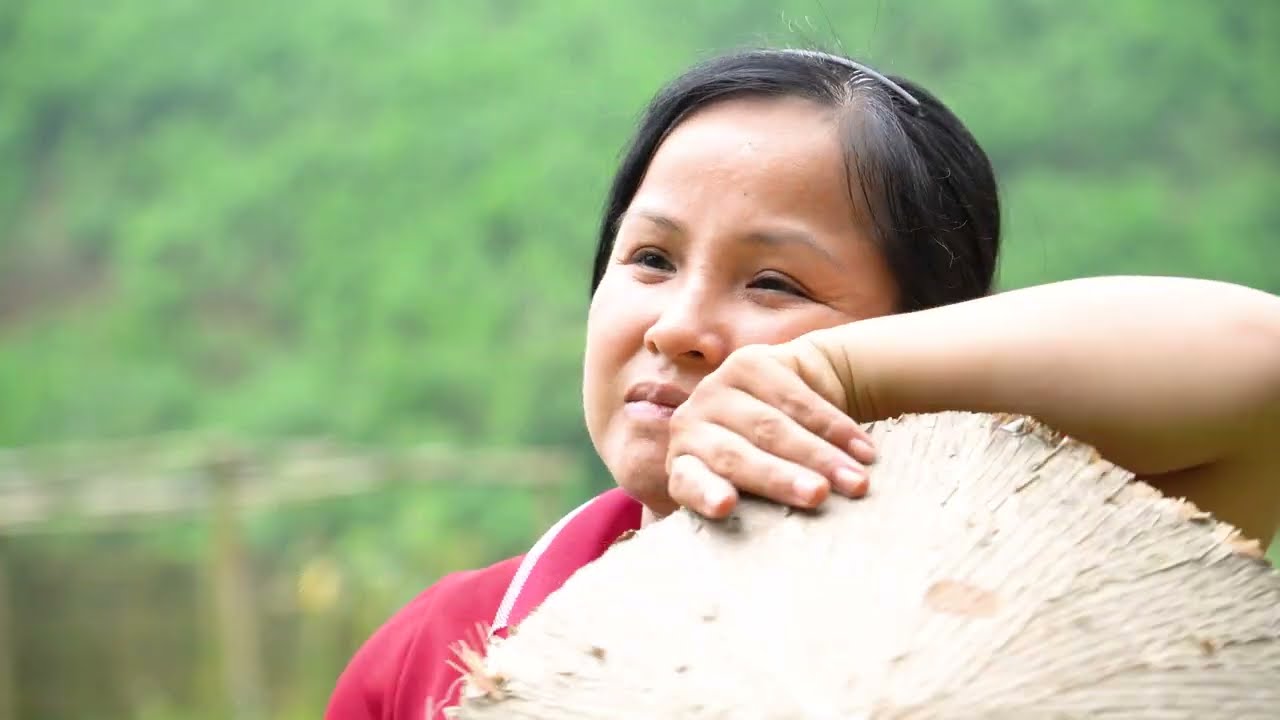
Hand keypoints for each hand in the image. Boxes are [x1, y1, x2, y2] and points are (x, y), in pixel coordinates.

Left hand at [665, 339, 876, 517]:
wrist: (791, 394)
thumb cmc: (770, 460)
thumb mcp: (750, 487)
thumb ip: (752, 506)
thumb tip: (781, 550)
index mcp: (683, 463)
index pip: (688, 482)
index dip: (706, 493)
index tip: (726, 506)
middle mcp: (690, 423)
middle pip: (736, 455)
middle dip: (781, 477)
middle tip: (818, 497)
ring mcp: (716, 388)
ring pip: (771, 426)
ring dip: (818, 455)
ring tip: (855, 481)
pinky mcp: (748, 362)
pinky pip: (798, 399)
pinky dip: (835, 427)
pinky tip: (862, 450)